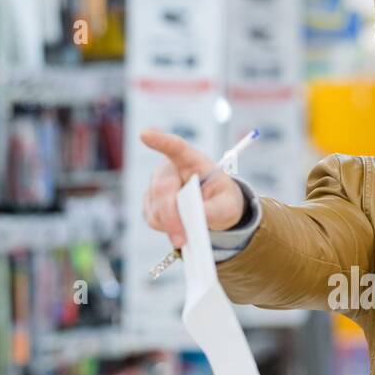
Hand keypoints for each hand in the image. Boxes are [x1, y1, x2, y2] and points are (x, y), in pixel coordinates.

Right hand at [139, 130, 245, 248]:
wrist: (215, 209)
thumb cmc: (222, 200)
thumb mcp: (228, 205)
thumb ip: (215, 210)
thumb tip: (199, 216)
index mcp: (192, 160)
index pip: (176, 147)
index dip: (161, 141)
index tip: (145, 135)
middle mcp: (169, 169)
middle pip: (163, 189)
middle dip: (172, 217)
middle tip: (182, 239)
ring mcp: (155, 184)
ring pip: (155, 207)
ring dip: (170, 226)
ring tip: (188, 233)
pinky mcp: (149, 202)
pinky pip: (152, 218)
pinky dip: (165, 229)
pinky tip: (178, 228)